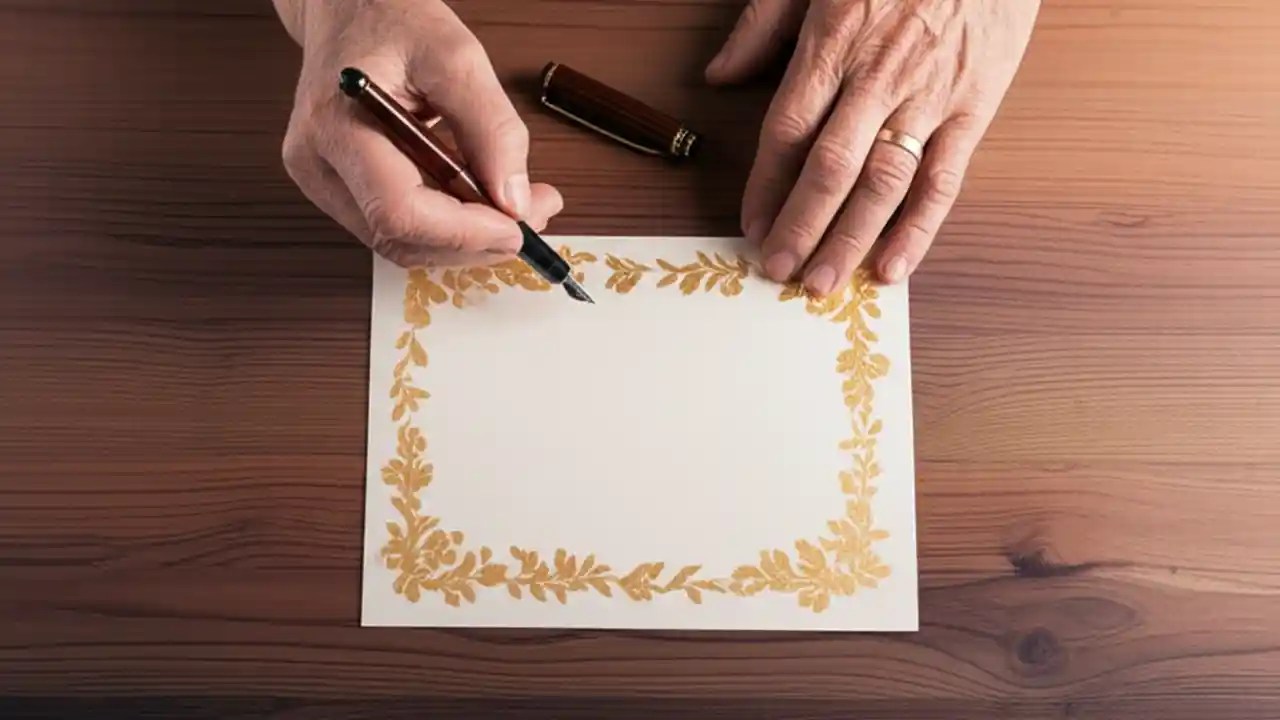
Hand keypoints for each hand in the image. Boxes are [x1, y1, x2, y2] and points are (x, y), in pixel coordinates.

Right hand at [273, 0, 562, 266]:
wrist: (350, 7)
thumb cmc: (392, 17)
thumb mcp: (456, 56)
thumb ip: (491, 127)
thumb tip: (516, 199)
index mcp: (335, 125)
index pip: (399, 212)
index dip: (464, 232)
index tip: (519, 224)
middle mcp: (318, 164)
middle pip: (401, 240)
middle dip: (476, 241)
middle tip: (536, 217)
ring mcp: (324, 181)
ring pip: (403, 243)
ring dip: (466, 240)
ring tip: (516, 207)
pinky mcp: (340, 189)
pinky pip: (399, 227)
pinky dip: (448, 226)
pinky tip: (482, 202)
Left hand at [706, 0, 1038, 291]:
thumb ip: (762, 24)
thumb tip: (718, 76)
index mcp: (834, 41)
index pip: (788, 130)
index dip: (765, 186)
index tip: (751, 227)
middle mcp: (879, 75)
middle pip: (830, 167)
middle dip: (801, 226)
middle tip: (778, 271)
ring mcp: (930, 95)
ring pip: (884, 181)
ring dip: (851, 239)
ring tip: (823, 283)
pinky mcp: (976, 105)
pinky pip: (945, 177)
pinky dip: (920, 227)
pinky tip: (895, 265)